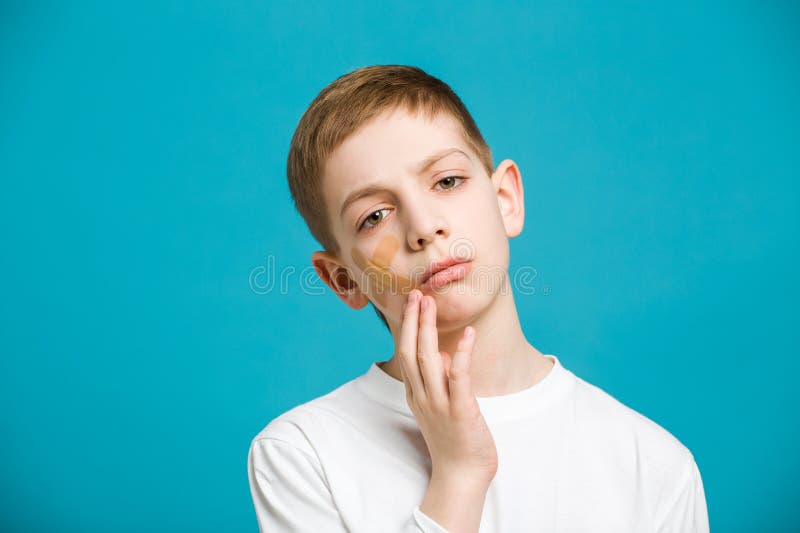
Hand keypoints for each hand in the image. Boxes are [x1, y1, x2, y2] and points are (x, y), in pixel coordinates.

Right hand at [398, 289, 498, 483]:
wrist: (462, 476)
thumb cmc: (455, 440)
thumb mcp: (442, 406)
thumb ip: (440, 380)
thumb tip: (444, 354)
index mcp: (417, 395)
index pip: (406, 354)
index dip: (408, 327)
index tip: (412, 302)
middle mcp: (423, 397)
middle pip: (411, 352)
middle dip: (413, 321)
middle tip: (416, 294)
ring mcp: (439, 404)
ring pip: (428, 360)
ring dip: (428, 330)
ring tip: (431, 303)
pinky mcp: (460, 411)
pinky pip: (458, 378)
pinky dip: (461, 354)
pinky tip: (467, 334)